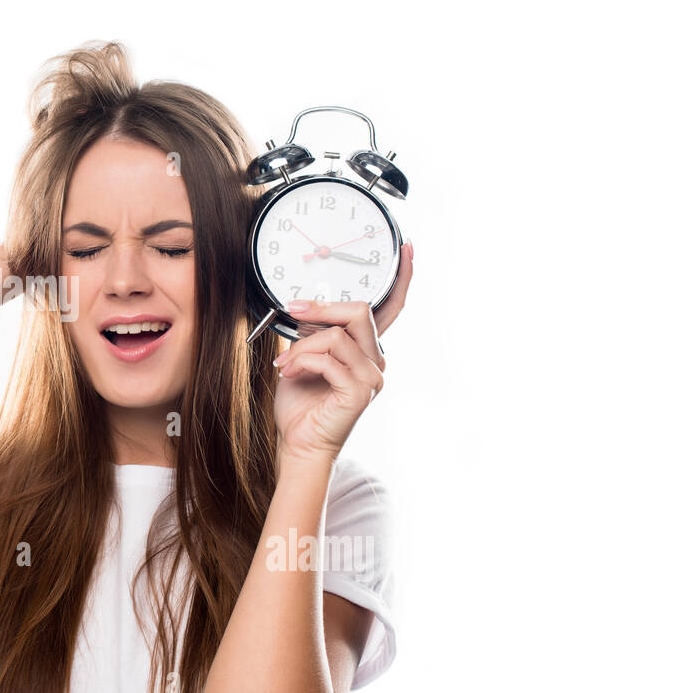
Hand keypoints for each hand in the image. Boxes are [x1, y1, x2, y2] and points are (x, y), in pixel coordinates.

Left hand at [271, 239, 413, 465]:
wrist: (298, 443)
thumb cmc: (301, 404)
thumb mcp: (303, 356)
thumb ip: (313, 331)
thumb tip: (306, 305)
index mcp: (366, 349)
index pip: (391, 308)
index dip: (402, 278)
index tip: (407, 249)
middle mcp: (376, 360)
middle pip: (358, 310)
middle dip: (320, 308)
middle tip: (292, 310)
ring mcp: (372, 377)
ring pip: (336, 334)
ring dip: (301, 345)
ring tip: (286, 364)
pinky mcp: (360, 392)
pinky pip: (328, 358)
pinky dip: (302, 361)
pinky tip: (290, 374)